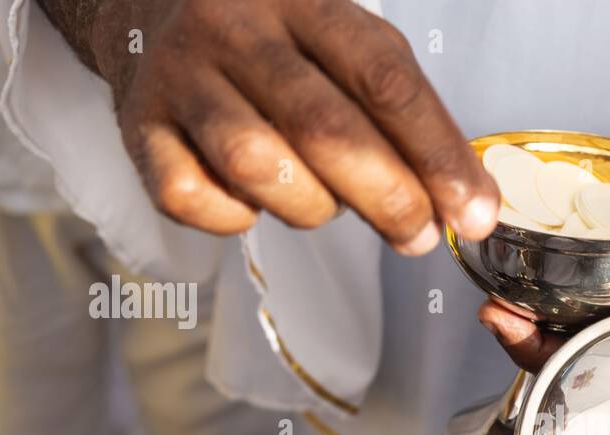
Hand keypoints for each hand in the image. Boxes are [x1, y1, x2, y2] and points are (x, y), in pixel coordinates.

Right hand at [81, 0, 498, 246]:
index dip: (436, 154)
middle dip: (388, 199)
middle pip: (323, 127)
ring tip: (327, 205)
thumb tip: (467, 203)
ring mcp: (179, 76)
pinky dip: (236, 217)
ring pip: (258, 165)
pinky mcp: (137, 127)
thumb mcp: (342, 44)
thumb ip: (404, 115)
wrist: (147, 6)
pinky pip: (193, 198)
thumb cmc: (273, 40)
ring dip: (311, 207)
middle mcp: (234, 27)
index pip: (384, 78)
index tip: (472, 212)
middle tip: (419, 237)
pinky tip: (255, 202)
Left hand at [478, 86, 609, 367]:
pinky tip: (533, 266)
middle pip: (609, 334)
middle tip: (496, 315)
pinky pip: (607, 267)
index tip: (524, 334)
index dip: (576, 353)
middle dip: (548, 334)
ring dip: (551, 304)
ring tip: (500, 297)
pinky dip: (570, 271)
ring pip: (600, 304)